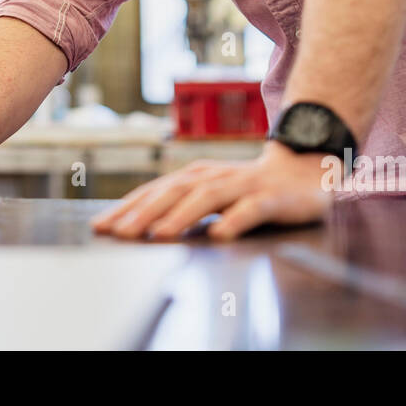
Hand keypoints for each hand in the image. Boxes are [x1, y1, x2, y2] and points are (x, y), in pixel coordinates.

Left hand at [90, 142, 338, 240]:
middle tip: (119, 232)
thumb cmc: (250, 188)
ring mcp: (243, 185)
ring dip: (182, 214)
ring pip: (208, 197)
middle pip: (175, 190)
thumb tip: (137, 225)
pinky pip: (251, 209)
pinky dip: (234, 220)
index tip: (101, 225)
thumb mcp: (212, 194)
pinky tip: (218, 234)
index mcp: (197, 176)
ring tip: (160, 234)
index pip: (155, 190)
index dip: (127, 206)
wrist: (304, 171)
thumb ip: (181, 206)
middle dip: (145, 211)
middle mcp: (215, 176)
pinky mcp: (271, 198)